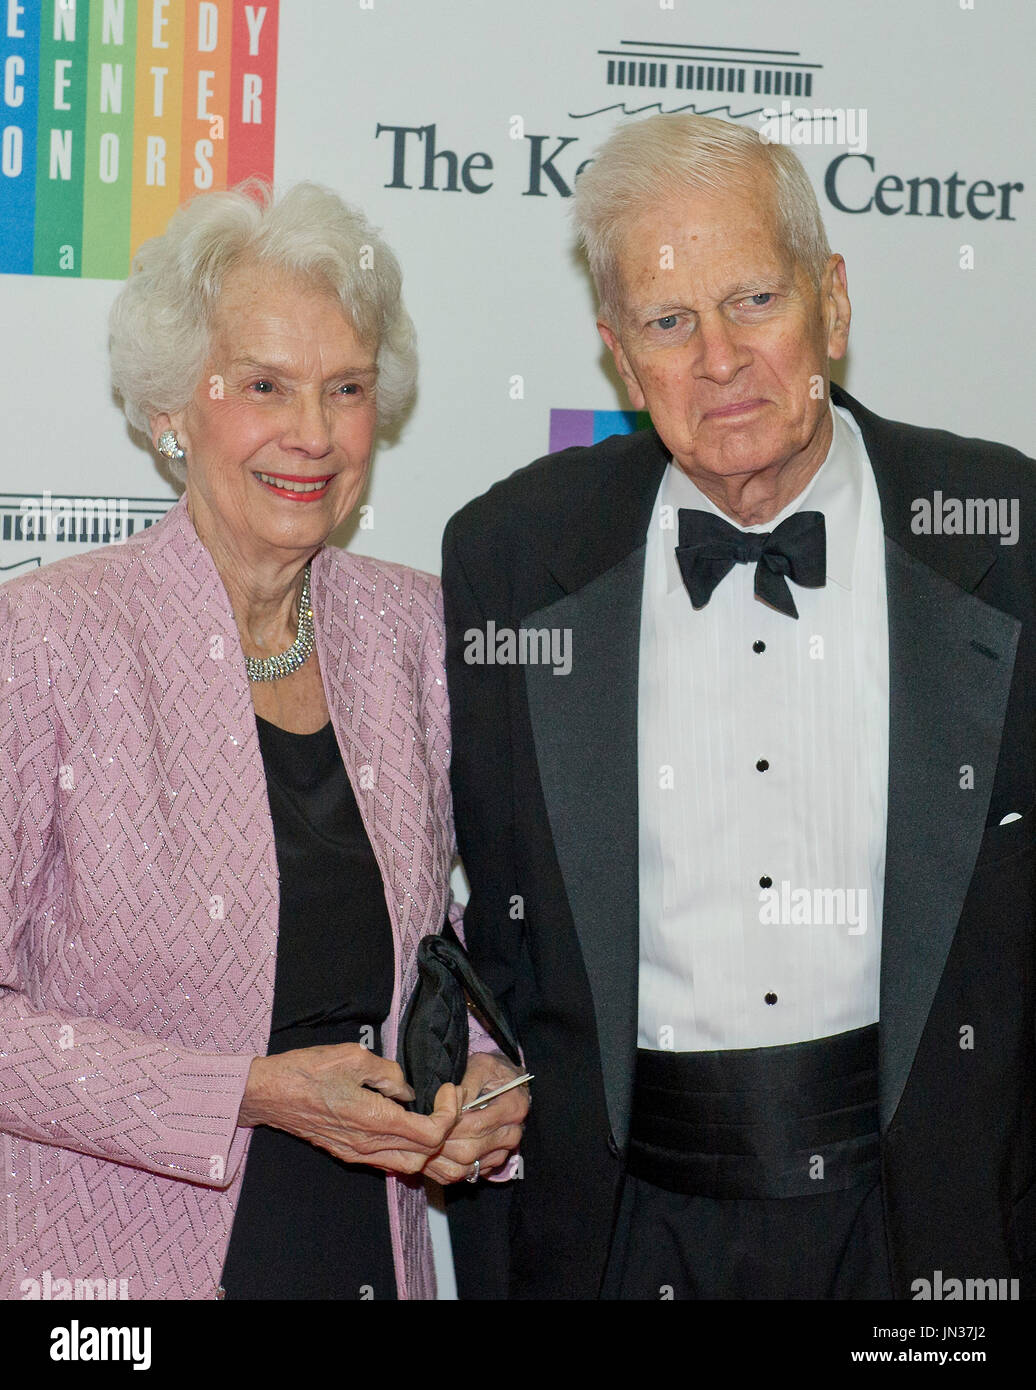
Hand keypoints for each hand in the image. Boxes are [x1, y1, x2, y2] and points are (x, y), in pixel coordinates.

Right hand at [238, 1043, 460, 1176]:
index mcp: (375, 1120)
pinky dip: (406, 1149)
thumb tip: (406, 1088)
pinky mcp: (348, 1153)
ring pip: (407, 1165)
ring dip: (426, 1146)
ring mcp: (357, 1153)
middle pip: (425, 1157)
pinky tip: (405, 1124)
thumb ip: (389, 1072)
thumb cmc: (307, 1072)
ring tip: (429, 1116)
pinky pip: (387, 1162)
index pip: (431, 1134)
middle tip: (444, 1104)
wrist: (269, 1094)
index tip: (447, 1091)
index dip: (449, 1114)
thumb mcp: (354, 1056)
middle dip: (444, 1133)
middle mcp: (368, 1144)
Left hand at [421, 1050, 528, 1184]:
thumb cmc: (491, 1071)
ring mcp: (503, 1151)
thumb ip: (468, 1082)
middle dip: (441, 1142)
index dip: (449, 1123)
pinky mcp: (493, 1163)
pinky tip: (432, 1154)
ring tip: (423, 1143)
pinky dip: (446, 1167)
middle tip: (422, 1132)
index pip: (476, 1125)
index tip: (433, 1115)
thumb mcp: (481, 1065)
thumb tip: (453, 1100)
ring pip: (467, 1166)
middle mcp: (512, 1133)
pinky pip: (468, 1174)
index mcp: (513, 1107)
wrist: (506, 1082)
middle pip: (470, 1150)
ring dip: (440, 1158)